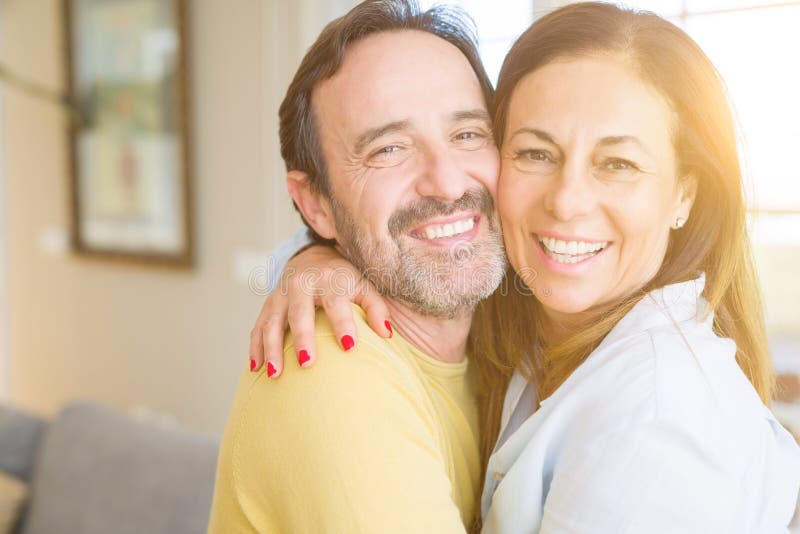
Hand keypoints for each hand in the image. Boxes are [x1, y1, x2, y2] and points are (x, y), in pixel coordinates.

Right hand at [248, 245, 391, 376]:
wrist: (314, 256)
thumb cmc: (344, 279)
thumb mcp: (364, 285)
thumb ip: (376, 307)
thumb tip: (387, 333)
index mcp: (329, 280)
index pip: (336, 303)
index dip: (343, 323)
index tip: (350, 346)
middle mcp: (301, 284)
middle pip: (299, 313)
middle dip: (302, 338)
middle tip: (307, 364)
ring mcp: (281, 294)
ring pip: (272, 321)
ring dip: (271, 348)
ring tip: (274, 374)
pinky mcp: (268, 304)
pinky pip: (258, 326)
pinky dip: (256, 347)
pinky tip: (256, 368)